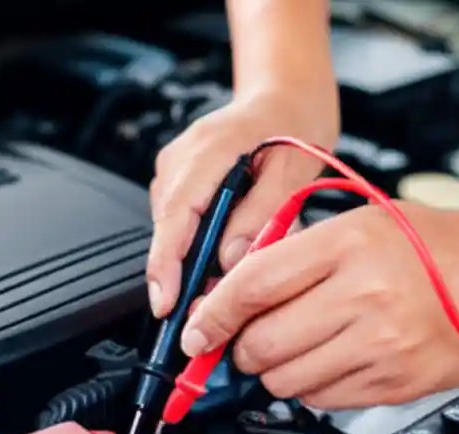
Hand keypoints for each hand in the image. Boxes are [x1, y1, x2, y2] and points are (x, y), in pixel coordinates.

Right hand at [146, 86, 338, 317]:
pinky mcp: (178, 179)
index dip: (166, 264)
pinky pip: (180, 222)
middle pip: (167, 228)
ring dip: (193, 261)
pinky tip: (224, 253)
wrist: (285, 99)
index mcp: (207, 149)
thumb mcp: (291, 170)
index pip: (175, 214)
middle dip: (181, 275)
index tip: (167, 302)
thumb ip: (262, 213)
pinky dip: (198, 245)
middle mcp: (181, 158)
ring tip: (227, 277)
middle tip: (206, 310)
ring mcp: (174, 168)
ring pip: (172, 230)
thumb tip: (232, 258)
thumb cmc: (292, 127)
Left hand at [177, 203, 458, 408]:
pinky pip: (323, 400)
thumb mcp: (362, 221)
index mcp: (350, 244)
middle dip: (241, 347)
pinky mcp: (395, 383)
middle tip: (246, 339)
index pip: (254, 283)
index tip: (196, 328)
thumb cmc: (435, 246)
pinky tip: (330, 361)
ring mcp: (382, 345)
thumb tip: (233, 289)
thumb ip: (298, 251)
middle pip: (263, 342)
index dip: (212, 313)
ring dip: (274, 371)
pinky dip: (311, 388)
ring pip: (286, 380)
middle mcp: (365, 296)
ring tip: (295, 347)